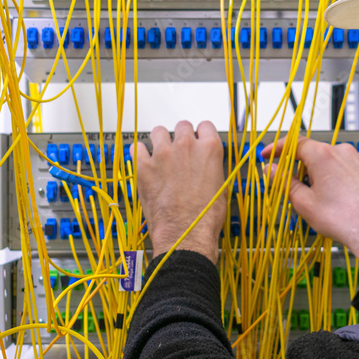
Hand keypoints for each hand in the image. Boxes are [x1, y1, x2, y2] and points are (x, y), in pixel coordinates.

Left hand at [133, 121, 226, 262]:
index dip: (201, 135)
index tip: (198, 141)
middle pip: (182, 126)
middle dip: (181, 136)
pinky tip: (143, 161)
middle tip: (179, 150)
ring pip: (158, 131)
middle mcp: (187, 147)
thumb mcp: (221, 188)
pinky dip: (139, 153)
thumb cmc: (205, 217)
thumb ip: (212, 168)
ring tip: (160, 153)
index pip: (205, 126)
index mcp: (209, 150)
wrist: (186, 233)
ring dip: (160, 140)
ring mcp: (163, 154)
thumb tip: (207, 167)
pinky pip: (137, 147)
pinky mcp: (144, 166)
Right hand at [264, 137, 358, 273]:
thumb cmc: (343, 220)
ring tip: (334, 198)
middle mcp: (345, 152)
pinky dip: (353, 179)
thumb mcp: (304, 204)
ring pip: (341, 162)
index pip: (295, 143)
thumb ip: (285, 182)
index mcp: (323, 156)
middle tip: (307, 190)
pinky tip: (351, 197)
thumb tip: (272, 170)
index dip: (279, 149)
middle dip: (310, 169)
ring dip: (333, 174)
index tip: (270, 154)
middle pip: (319, 154)